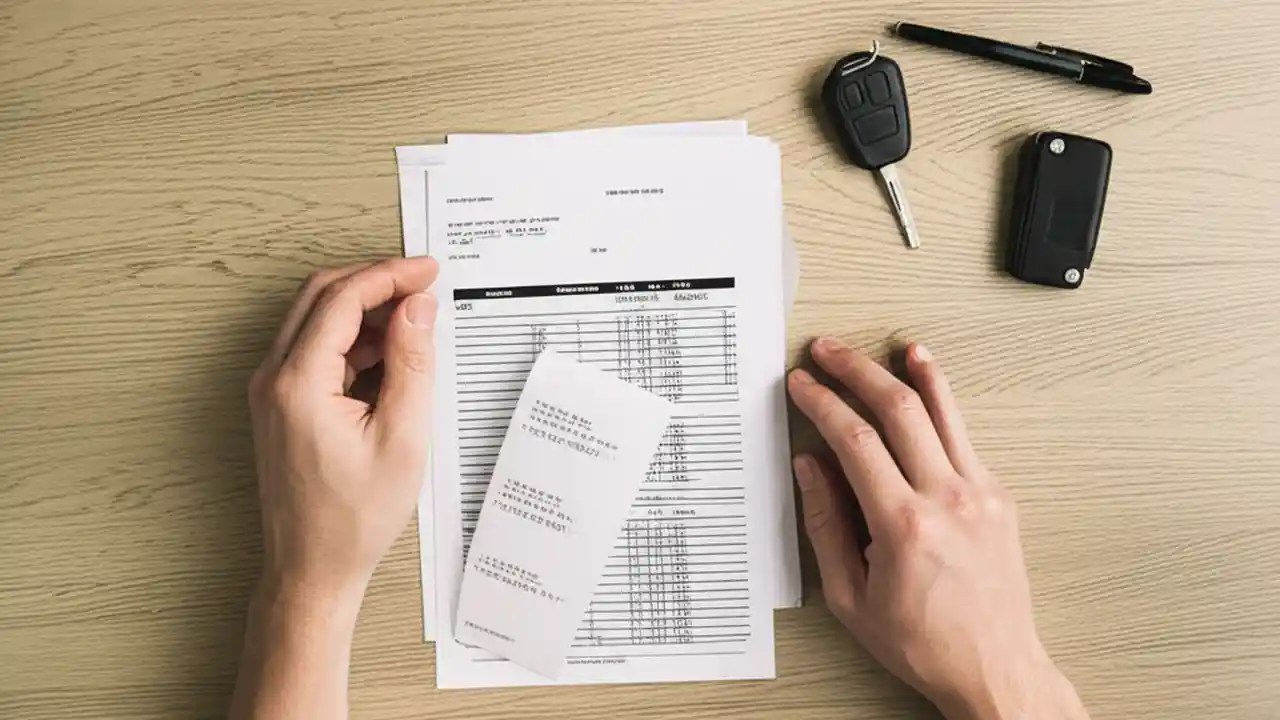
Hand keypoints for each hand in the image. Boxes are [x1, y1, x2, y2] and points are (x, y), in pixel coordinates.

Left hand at [247, 257, 438, 603]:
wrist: (313, 567)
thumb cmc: (354, 518)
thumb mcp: (403, 437)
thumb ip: (411, 363)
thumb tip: (417, 308)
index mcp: (299, 383)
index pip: (342, 298)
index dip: (390, 275)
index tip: (427, 271)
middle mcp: (273, 378)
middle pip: (321, 295)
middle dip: (375, 281)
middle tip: (422, 284)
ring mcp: (271, 390)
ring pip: (314, 318)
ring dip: (363, 310)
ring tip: (414, 324)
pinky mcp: (279, 403)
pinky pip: (313, 349)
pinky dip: (351, 339)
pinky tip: (389, 357)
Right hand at [788, 338, 1086, 719]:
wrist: (994, 667)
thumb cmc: (921, 642)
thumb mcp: (850, 596)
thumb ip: (826, 524)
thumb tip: (810, 467)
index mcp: (904, 525)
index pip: (854, 439)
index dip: (822, 402)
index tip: (801, 384)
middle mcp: (948, 499)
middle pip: (898, 409)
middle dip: (856, 370)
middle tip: (828, 351)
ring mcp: (981, 494)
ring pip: (943, 412)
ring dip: (911, 373)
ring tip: (890, 347)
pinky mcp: (999, 497)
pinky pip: (965, 437)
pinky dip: (944, 403)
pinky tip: (929, 385)